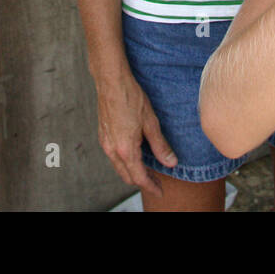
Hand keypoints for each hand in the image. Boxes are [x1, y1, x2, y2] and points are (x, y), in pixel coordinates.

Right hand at [96, 68, 176, 198]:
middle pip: (127, 176)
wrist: (111, 82)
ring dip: (133, 172)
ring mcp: (105, 143)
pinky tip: (135, 155)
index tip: (160, 191)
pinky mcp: (103, 136)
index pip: (139, 177)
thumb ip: (160, 145)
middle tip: (157, 182)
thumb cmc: (131, 98)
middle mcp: (112, 150)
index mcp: (125, 149)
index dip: (151, 186)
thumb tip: (171, 163)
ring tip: (148, 170)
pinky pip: (114, 157)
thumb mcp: (151, 122)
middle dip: (142, 182)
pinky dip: (125, 162)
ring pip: (119, 168)